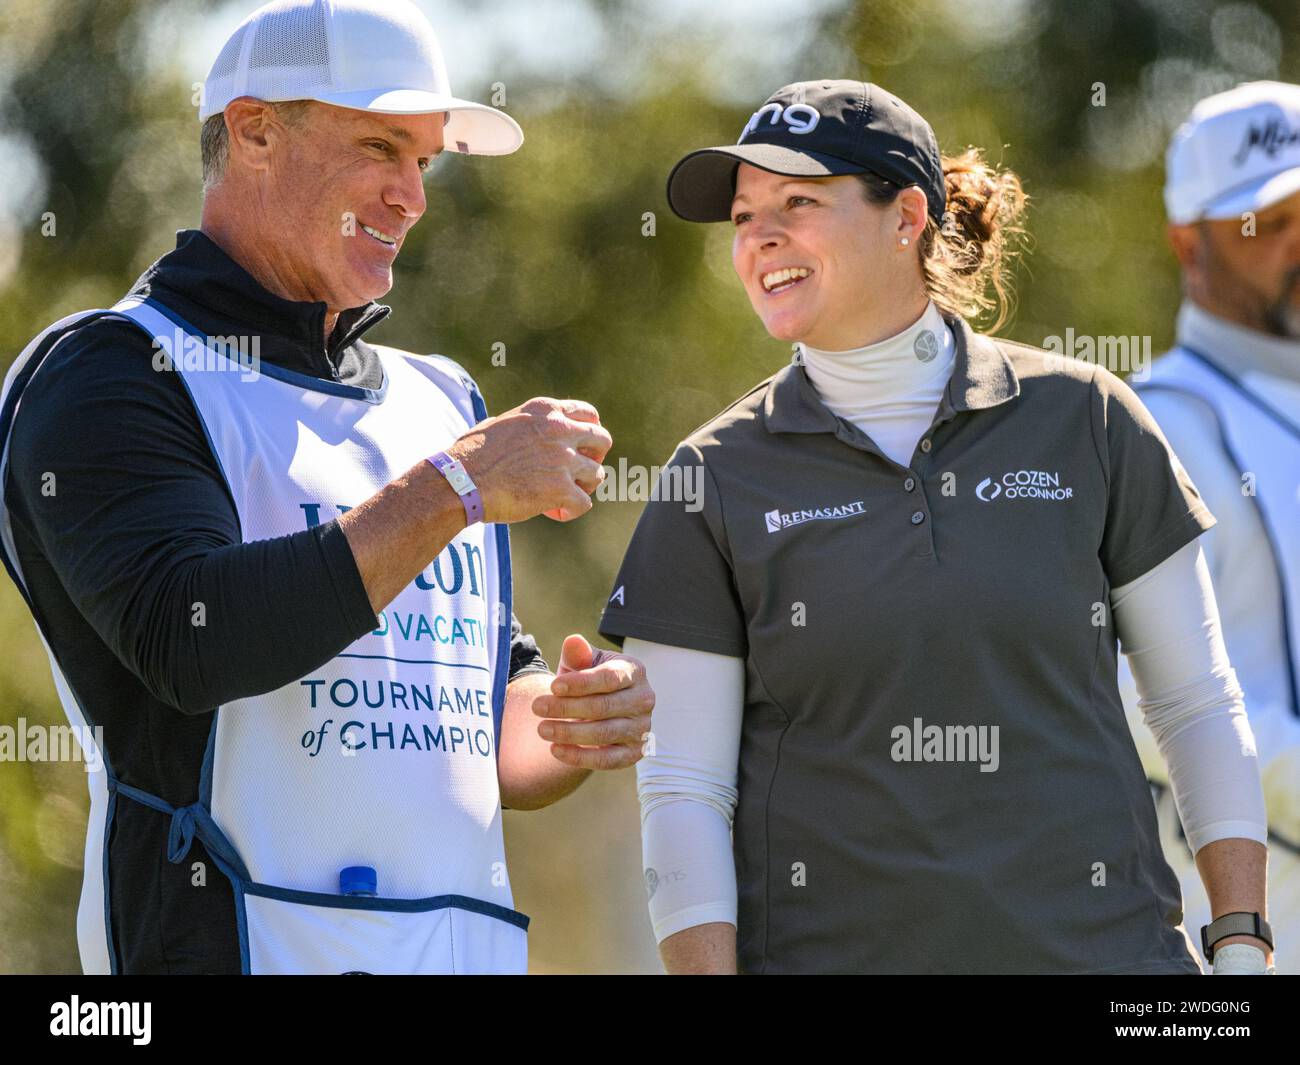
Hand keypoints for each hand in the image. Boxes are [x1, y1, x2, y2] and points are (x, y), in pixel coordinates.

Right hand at [448, 398, 611, 523]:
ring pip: (598, 474)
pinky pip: (584, 503)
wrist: (460, 482)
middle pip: (602, 440)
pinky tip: (555, 512)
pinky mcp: (560, 489)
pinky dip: (572, 511)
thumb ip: (523, 424)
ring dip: (583, 486)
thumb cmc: (470, 456)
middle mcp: (558, 431)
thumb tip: (524, 429)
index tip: (582, 446)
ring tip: (563, 495)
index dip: (589, 432)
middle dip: (595, 457)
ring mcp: (562, 460)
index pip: (587, 413)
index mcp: (544, 411)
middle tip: (578, 472)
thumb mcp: (499, 423)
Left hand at [531, 634, 653, 769]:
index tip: (552, 686)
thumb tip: (573, 642)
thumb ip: (578, 654)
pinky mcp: (632, 753)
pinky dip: (579, 757)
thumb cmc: (588, 680)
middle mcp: (643, 700)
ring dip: (570, 733)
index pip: (609, 678)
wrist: (598, 709)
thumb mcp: (582, 664)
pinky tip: (555, 749)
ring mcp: (641, 729)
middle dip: (566, 708)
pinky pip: (606, 760)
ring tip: (542, 728)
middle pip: (604, 706)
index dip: (580, 683)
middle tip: (537, 707)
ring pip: (604, 734)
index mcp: (634, 672)